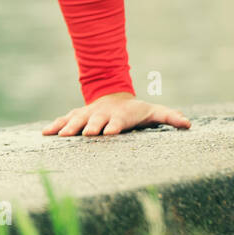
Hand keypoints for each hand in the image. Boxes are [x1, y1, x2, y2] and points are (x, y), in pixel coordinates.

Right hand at [42, 91, 191, 136]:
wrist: (115, 98)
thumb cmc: (136, 111)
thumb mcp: (154, 113)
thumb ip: (170, 117)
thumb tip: (188, 124)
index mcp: (120, 116)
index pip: (117, 122)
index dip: (114, 126)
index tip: (110, 132)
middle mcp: (102, 115)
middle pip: (96, 121)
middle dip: (91, 127)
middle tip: (86, 134)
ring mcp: (88, 115)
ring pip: (77, 120)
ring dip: (69, 127)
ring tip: (62, 136)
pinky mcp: (76, 117)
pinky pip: (64, 121)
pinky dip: (55, 126)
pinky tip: (45, 134)